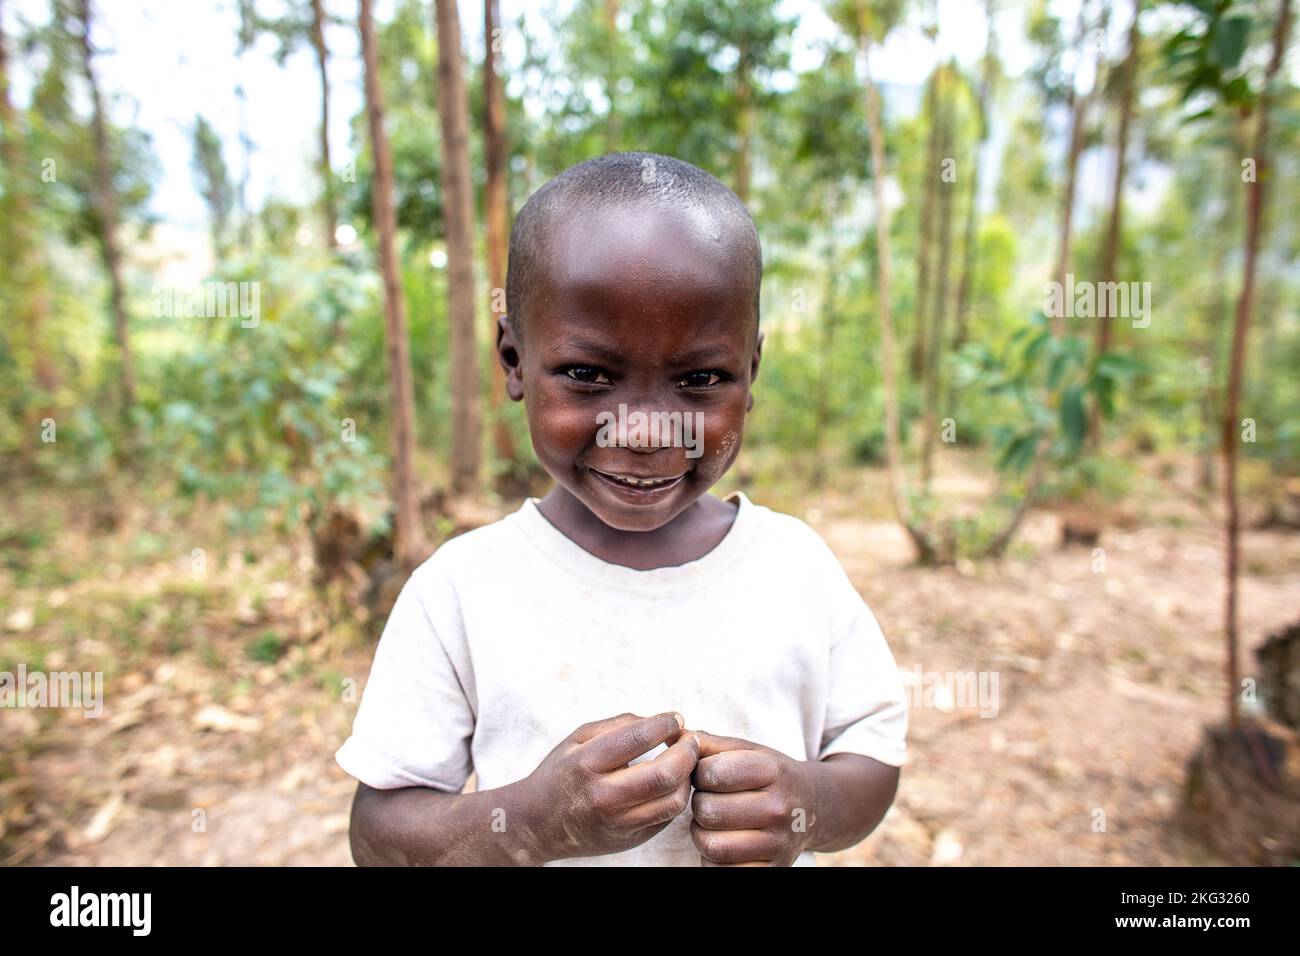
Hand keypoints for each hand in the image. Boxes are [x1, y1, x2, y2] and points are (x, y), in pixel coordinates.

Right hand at [522, 711, 698, 861]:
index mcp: (586, 764)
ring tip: (683, 761)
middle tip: (689, 739)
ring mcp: (618, 823)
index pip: (639, 738)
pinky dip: (676, 795)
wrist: (537, 824)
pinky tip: (671, 782)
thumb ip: (619, 724)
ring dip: (687, 776)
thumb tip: (662, 721)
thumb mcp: (578, 738)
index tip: (675, 719)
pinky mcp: (630, 839)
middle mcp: (602, 797)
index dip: (666, 724)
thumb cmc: (562, 773)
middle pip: (665, 774)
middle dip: (687, 751)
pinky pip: (667, 817)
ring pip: (674, 800)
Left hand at [688, 731, 816, 866]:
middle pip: (707, 811)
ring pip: (712, 845)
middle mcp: (779, 808)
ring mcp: (778, 843)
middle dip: (700, 804)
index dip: (699, 773)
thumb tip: (673, 736)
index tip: (708, 776)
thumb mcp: (746, 750)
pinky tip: (725, 842)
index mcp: (772, 770)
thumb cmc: (767, 776)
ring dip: (702, 834)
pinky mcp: (772, 870)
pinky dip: (714, 860)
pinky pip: (721, 870)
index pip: (711, 773)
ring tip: (713, 823)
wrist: (812, 809)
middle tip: (710, 801)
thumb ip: (707, 742)